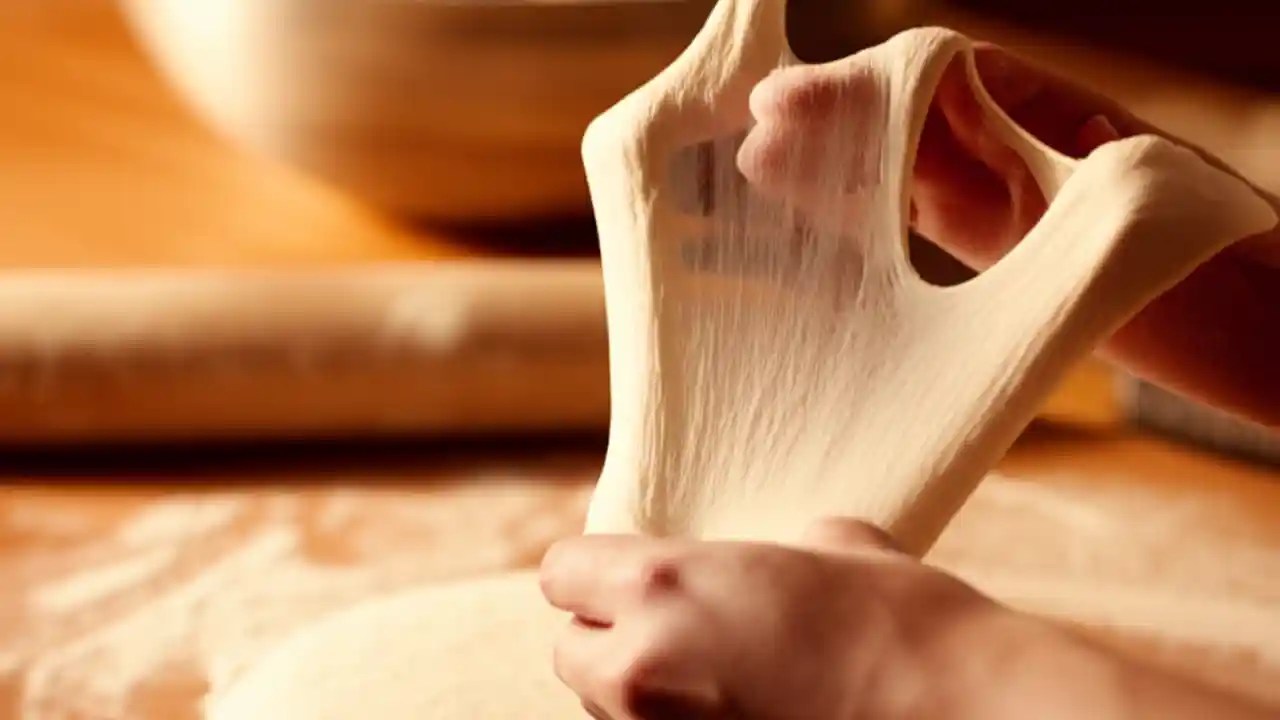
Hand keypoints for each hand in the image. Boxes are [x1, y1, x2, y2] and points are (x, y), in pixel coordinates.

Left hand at [538, 518, 1000, 719]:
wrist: (967, 715)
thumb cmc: (906, 621)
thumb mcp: (836, 546)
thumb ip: (774, 547)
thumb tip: (785, 551)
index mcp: (664, 585)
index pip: (561, 573)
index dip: (592, 572)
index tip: (622, 575)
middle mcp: (645, 665)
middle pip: (570, 650)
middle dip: (609, 638)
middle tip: (670, 630)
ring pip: (606, 707)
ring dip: (638, 689)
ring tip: (711, 675)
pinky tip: (738, 711)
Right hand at [738, 44, 1279, 425]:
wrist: (1250, 333)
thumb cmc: (1212, 254)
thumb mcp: (1130, 183)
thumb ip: (1043, 138)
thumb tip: (954, 80)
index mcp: (1049, 112)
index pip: (938, 80)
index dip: (864, 86)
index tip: (791, 97)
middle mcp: (1015, 152)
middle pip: (903, 124)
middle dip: (830, 127)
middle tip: (754, 141)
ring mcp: (999, 207)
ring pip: (895, 178)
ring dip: (831, 176)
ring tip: (758, 176)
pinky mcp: (989, 265)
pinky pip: (910, 236)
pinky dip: (859, 228)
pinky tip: (807, 228)